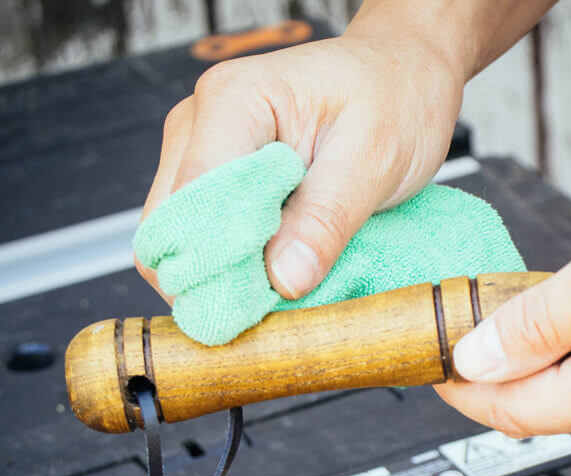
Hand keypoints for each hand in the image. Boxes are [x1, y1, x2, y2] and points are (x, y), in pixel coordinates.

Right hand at [137, 33, 462, 301]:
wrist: (400, 77)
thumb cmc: (392, 100)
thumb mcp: (375, 159)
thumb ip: (326, 218)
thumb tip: (284, 280)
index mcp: (232, 101)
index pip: (194, 202)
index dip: (221, 263)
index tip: (267, 302)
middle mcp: (198, 123)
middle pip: (170, 228)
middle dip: (217, 278)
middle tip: (280, 304)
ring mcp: (198, 151)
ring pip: (178, 241)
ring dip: (226, 277)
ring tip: (286, 286)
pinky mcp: (212, 178)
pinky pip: (201, 239)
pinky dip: (234, 268)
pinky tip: (278, 273)